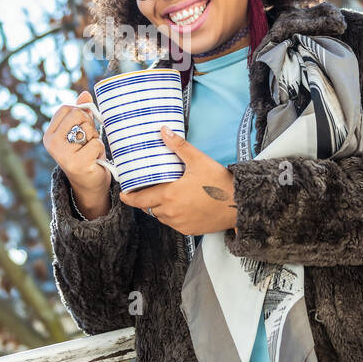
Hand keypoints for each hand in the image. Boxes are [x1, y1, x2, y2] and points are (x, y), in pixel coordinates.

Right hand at [43, 90, 111, 205]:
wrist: (90, 183)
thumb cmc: (86, 153)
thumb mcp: (82, 131)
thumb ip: (82, 113)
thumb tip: (85, 93)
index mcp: (50, 134)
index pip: (66, 109)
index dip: (79, 114)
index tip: (81, 127)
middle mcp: (52, 144)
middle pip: (77, 115)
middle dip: (89, 125)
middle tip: (88, 141)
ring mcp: (63, 154)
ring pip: (88, 129)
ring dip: (95, 139)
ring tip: (91, 151)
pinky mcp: (77, 163)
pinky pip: (96, 144)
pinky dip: (100, 151)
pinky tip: (95, 160)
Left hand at [118, 125, 237, 235]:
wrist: (239, 205)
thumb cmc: (220, 183)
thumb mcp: (198, 160)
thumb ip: (178, 146)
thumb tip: (164, 131)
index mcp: (169, 195)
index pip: (140, 199)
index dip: (129, 198)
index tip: (124, 194)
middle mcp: (171, 212)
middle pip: (149, 208)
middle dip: (146, 200)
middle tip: (148, 190)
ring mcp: (180, 223)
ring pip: (161, 216)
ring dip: (160, 208)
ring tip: (166, 195)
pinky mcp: (189, 230)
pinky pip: (174, 224)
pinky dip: (173, 216)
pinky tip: (181, 205)